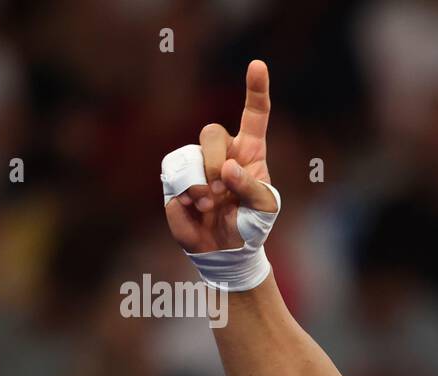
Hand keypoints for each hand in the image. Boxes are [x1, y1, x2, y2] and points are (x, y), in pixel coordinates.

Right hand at [164, 59, 277, 253]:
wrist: (225, 249)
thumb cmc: (251, 225)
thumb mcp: (264, 209)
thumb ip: (252, 187)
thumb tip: (227, 170)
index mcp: (251, 151)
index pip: (255, 114)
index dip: (256, 89)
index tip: (257, 64)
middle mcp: (222, 150)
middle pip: (211, 132)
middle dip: (214, 163)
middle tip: (220, 193)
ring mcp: (196, 160)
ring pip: (191, 153)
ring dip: (201, 184)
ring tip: (210, 206)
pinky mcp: (176, 175)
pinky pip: (174, 171)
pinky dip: (185, 192)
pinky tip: (195, 207)